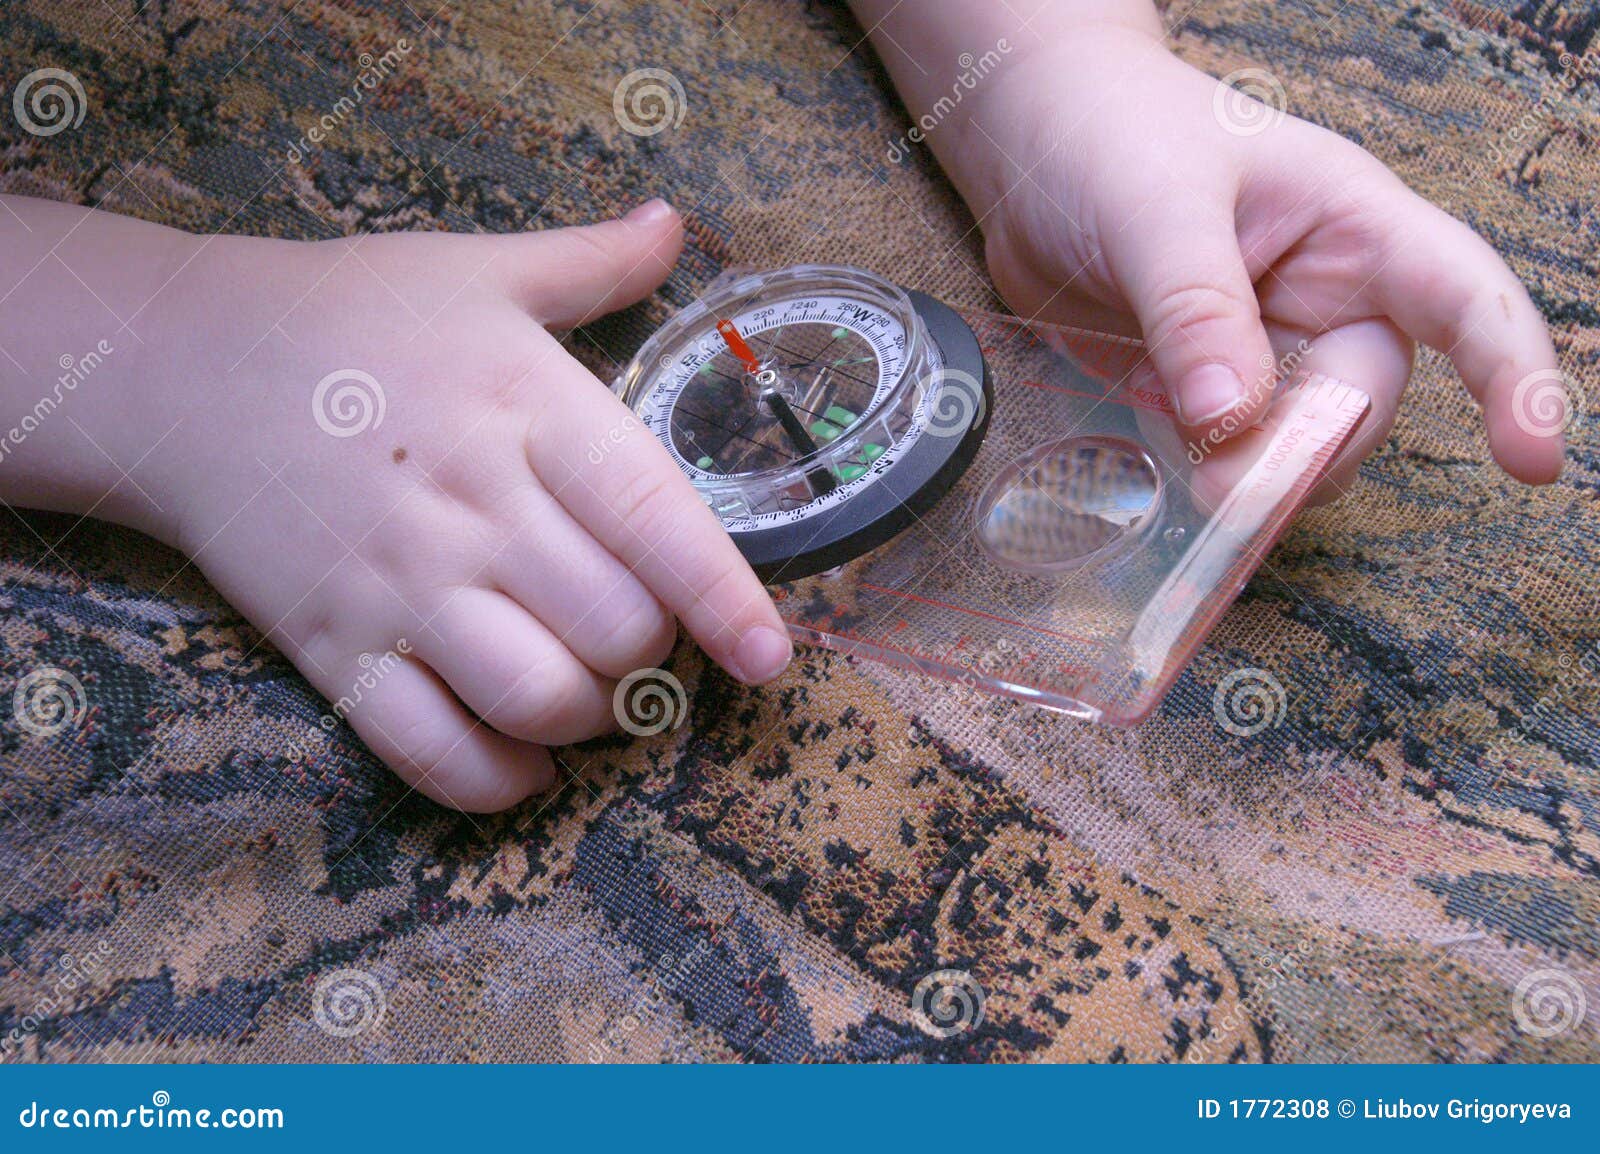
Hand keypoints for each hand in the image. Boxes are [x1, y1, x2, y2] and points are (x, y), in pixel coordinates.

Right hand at [8, 197, 789, 810]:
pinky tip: (526, 759)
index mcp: (524, 405)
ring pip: (538, 699)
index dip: (725, 597)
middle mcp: (470, 502)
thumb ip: (590, 264)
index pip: (653, 515)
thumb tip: (674, 223)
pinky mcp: (332, 648)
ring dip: (590, 718)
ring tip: (588, 689)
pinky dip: (498, 780)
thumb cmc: (349, 315)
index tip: (770, 655)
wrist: (175, 363)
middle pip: (615, 629)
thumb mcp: (476, 272)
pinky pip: (432, 752)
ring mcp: (397, 583)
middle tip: (642, 631)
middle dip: (655, 653)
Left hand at [955, 25, 1565, 498]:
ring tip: (1196, 475)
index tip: (1529, 461)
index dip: (1512, 377)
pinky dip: (1205, 468)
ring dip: (1256, 475)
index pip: (1463, 300)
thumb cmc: (1113, 138)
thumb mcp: (1157, 212)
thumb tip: (1236, 420)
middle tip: (1232, 488)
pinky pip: (1227, 451)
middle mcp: (1323, 293)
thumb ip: (1197, 312)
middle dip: (1312, 454)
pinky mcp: (1202, 385)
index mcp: (1350, 226)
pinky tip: (1163, 443)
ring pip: (1297, 442)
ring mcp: (1263, 346)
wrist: (1029, 148)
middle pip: (1361, 402)